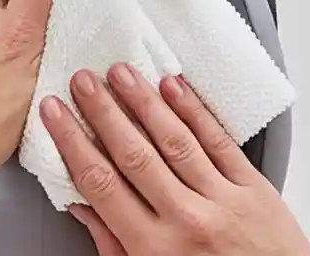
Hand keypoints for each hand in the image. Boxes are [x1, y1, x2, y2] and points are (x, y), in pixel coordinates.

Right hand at [41, 65, 309, 255]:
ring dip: (144, 101)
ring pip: (175, 140)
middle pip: (134, 154)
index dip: (72, 142)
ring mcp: (223, 201)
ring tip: (121, 72)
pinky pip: (219, 142)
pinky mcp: (254, 189)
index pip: (101, 183)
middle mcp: (186, 220)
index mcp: (153, 247)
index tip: (55, 114)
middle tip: (82, 80)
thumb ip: (112, 243)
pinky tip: (173, 87)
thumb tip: (81, 204)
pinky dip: (194, 111)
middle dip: (103, 112)